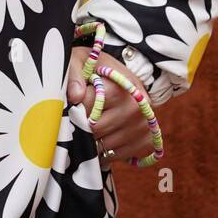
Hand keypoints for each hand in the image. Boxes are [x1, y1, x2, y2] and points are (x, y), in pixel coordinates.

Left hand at [66, 46, 154, 166]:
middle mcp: (136, 107)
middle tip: (76, 117)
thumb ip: (74, 74)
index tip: (70, 103)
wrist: (119, 77)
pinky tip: (101, 136)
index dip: (73, 107)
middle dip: (80, 125)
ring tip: (88, 126)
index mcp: (119, 86)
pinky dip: (104, 151)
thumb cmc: (95, 69)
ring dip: (91, 140)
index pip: (88, 106)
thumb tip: (75, 96)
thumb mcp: (80, 61)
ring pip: (104, 146)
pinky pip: (116, 156)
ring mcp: (143, 126)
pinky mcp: (146, 141)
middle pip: (95, 129)